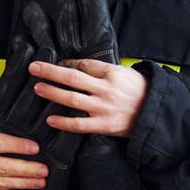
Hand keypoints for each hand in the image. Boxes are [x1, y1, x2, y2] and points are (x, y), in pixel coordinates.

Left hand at [29, 58, 147, 137]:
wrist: (156, 114)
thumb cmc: (139, 91)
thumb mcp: (124, 73)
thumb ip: (102, 70)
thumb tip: (78, 66)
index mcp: (112, 73)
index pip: (83, 65)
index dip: (66, 64)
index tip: (55, 64)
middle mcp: (106, 89)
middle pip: (73, 78)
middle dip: (51, 72)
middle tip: (34, 68)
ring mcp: (104, 108)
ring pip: (73, 99)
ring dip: (53, 93)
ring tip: (38, 88)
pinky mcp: (104, 125)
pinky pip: (79, 124)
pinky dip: (64, 123)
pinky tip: (50, 119)